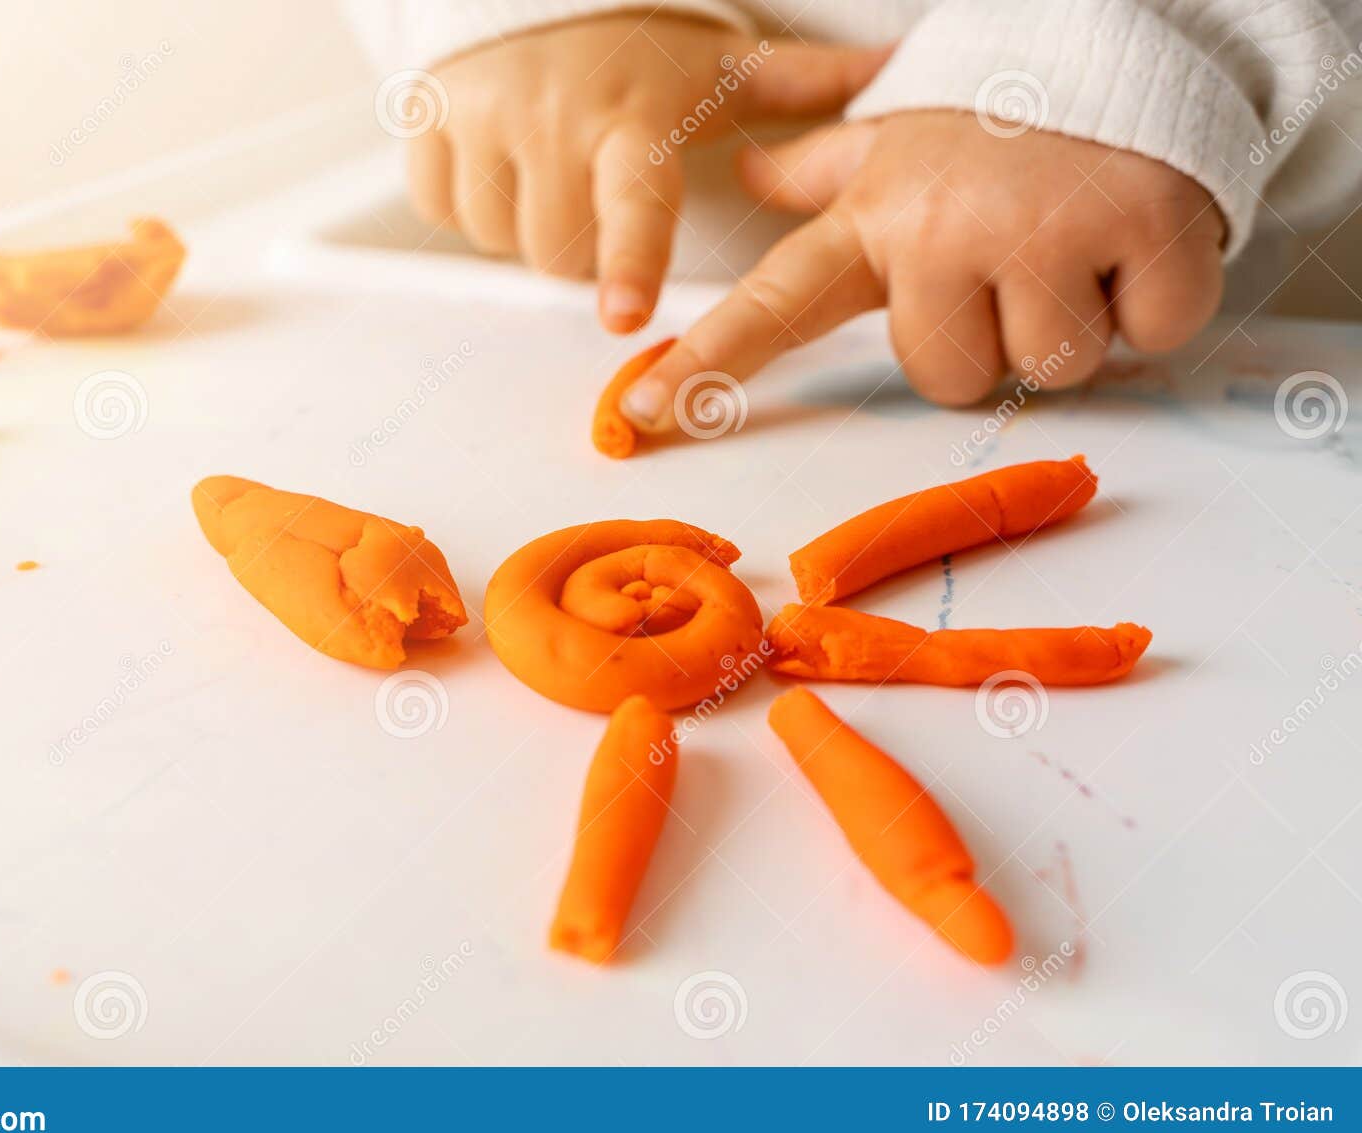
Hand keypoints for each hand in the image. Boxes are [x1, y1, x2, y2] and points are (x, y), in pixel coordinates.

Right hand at [410, 15, 889, 332]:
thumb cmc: (635, 40)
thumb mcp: (722, 64)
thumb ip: (805, 86)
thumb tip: (899, 74)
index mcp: (632, 117)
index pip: (632, 203)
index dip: (627, 263)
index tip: (624, 314)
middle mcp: (552, 117)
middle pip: (557, 252)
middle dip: (579, 254)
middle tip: (596, 205)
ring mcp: (482, 119)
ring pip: (497, 238)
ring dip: (525, 229)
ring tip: (551, 177)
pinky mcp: (428, 123)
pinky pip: (444, 209)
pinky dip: (471, 205)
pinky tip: (503, 164)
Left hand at [620, 110, 1225, 425]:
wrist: (1129, 54)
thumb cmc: (999, 126)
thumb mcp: (902, 144)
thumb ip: (824, 172)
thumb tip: (746, 170)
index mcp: (876, 218)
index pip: (778, 301)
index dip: (712, 360)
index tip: (641, 411)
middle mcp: (941, 227)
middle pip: (950, 378)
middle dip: (993, 335)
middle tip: (1019, 257)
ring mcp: (1039, 229)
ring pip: (1048, 367)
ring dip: (1075, 318)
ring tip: (1076, 239)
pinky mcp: (1139, 228)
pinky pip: (1147, 333)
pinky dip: (1159, 298)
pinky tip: (1139, 233)